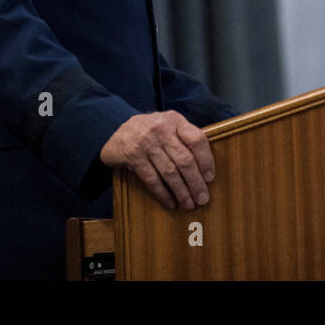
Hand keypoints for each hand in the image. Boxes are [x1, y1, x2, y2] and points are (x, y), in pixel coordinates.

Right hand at [99, 111, 214, 209]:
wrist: (114, 130)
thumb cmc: (150, 130)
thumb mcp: (168, 125)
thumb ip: (184, 138)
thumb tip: (206, 167)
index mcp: (175, 120)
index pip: (197, 140)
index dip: (206, 161)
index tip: (210, 178)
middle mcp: (161, 129)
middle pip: (185, 160)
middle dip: (196, 183)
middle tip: (203, 199)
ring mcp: (146, 143)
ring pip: (170, 172)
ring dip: (181, 192)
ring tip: (189, 204)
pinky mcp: (133, 156)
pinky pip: (152, 179)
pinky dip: (163, 194)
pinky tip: (170, 203)